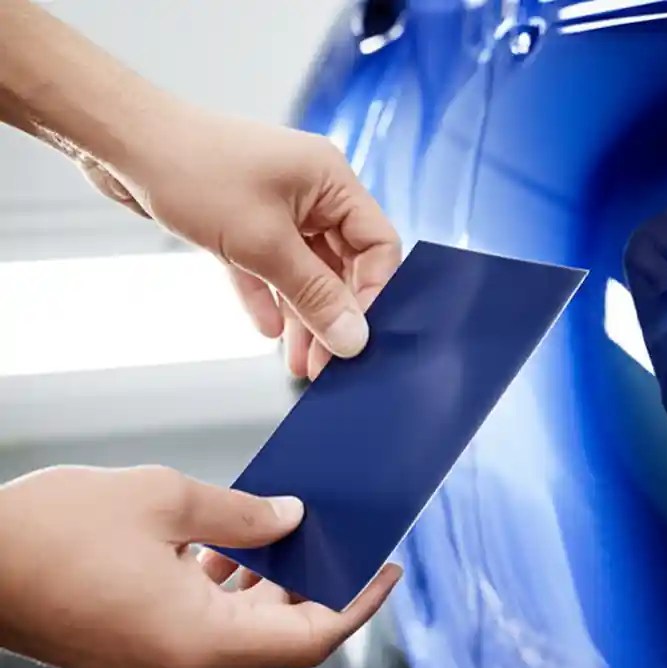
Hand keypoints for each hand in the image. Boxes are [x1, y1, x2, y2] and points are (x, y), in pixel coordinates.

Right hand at [0, 465, 400, 667]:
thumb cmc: (52, 532)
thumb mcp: (165, 499)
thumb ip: (244, 514)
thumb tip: (292, 519)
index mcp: (200, 642)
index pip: (311, 637)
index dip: (359, 601)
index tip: (388, 565)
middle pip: (283, 637)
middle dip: (317, 585)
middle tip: (343, 535)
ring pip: (248, 636)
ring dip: (273, 588)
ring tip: (291, 532)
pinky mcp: (143, 664)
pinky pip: (212, 636)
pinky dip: (233, 596)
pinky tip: (235, 548)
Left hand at [82, 103, 400, 379]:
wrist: (122, 143)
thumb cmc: (193, 172)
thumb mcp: (263, 245)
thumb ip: (314, 295)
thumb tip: (353, 338)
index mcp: (332, 181)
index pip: (379, 245)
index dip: (373, 293)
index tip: (355, 337)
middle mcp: (312, 191)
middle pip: (343, 263)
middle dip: (333, 314)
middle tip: (325, 361)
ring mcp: (277, 204)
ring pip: (304, 270)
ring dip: (302, 314)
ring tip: (298, 361)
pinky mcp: (243, 218)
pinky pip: (268, 265)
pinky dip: (268, 295)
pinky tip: (268, 329)